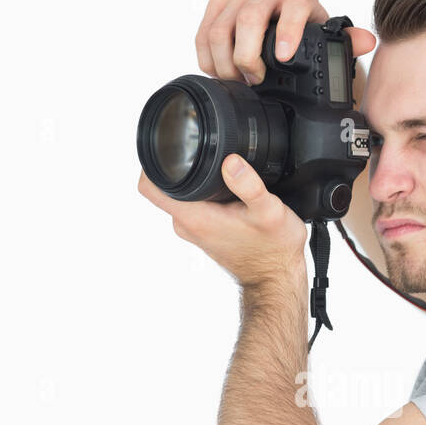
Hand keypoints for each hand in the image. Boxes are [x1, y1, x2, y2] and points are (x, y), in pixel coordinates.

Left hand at [138, 154, 307, 288]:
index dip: (151, 161)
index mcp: (195, 218)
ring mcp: (194, 230)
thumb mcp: (269, 212)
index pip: (148, 186)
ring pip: (179, 195)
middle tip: (205, 153)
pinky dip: (202, 193)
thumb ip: (250, 186)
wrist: (276, 278)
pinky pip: (192, 205)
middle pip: (163, 186)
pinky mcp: (204, 232)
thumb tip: (232, 162)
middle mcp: (187, 225)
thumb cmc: (273, 250)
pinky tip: (225, 190)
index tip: (167, 146)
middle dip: (177, 165)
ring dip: (192, 179)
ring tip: (219, 172)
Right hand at [194, 0, 375, 84]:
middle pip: (249, 17)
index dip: (287, 30)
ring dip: (225, 61)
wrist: (285, 24)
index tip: (282, 58)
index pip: (293, 6)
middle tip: (254, 81)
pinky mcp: (220, 3)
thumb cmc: (307, 34)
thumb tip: (365, 40)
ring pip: (221, 26)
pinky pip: (205, 29)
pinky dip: (208, 56)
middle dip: (247, 56)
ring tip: (237, 81)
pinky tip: (219, 71)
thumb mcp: (328, 40)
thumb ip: (346, 42)